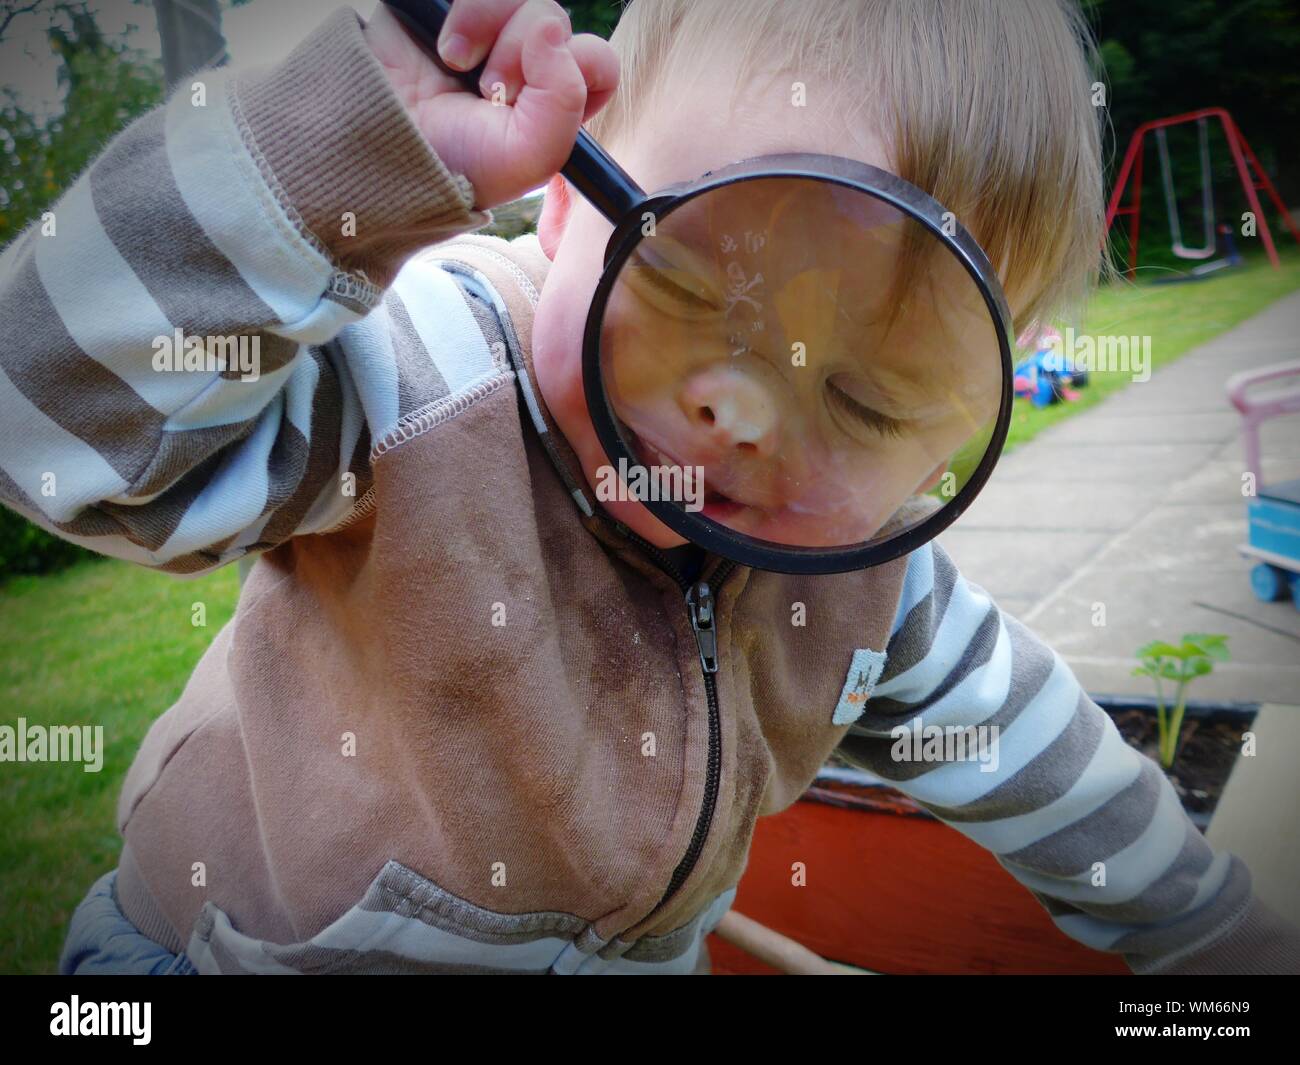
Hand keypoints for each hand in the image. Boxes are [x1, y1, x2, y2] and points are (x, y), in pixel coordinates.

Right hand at [364, 0, 618, 209]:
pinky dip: (465, 9)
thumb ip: (565, 102)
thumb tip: (550, 26)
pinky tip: (443, 46)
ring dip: (487, 24)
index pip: (596, 62)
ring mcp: (490, 29)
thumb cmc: (456, 164)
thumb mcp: (529, 157)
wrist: (379, 143)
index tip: (523, 99)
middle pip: (555, 17)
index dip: (569, 72)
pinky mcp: (452, 6)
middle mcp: (526, 61)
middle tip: (486, 91)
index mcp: (552, 100)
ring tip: (455, 63)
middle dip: (518, 54)